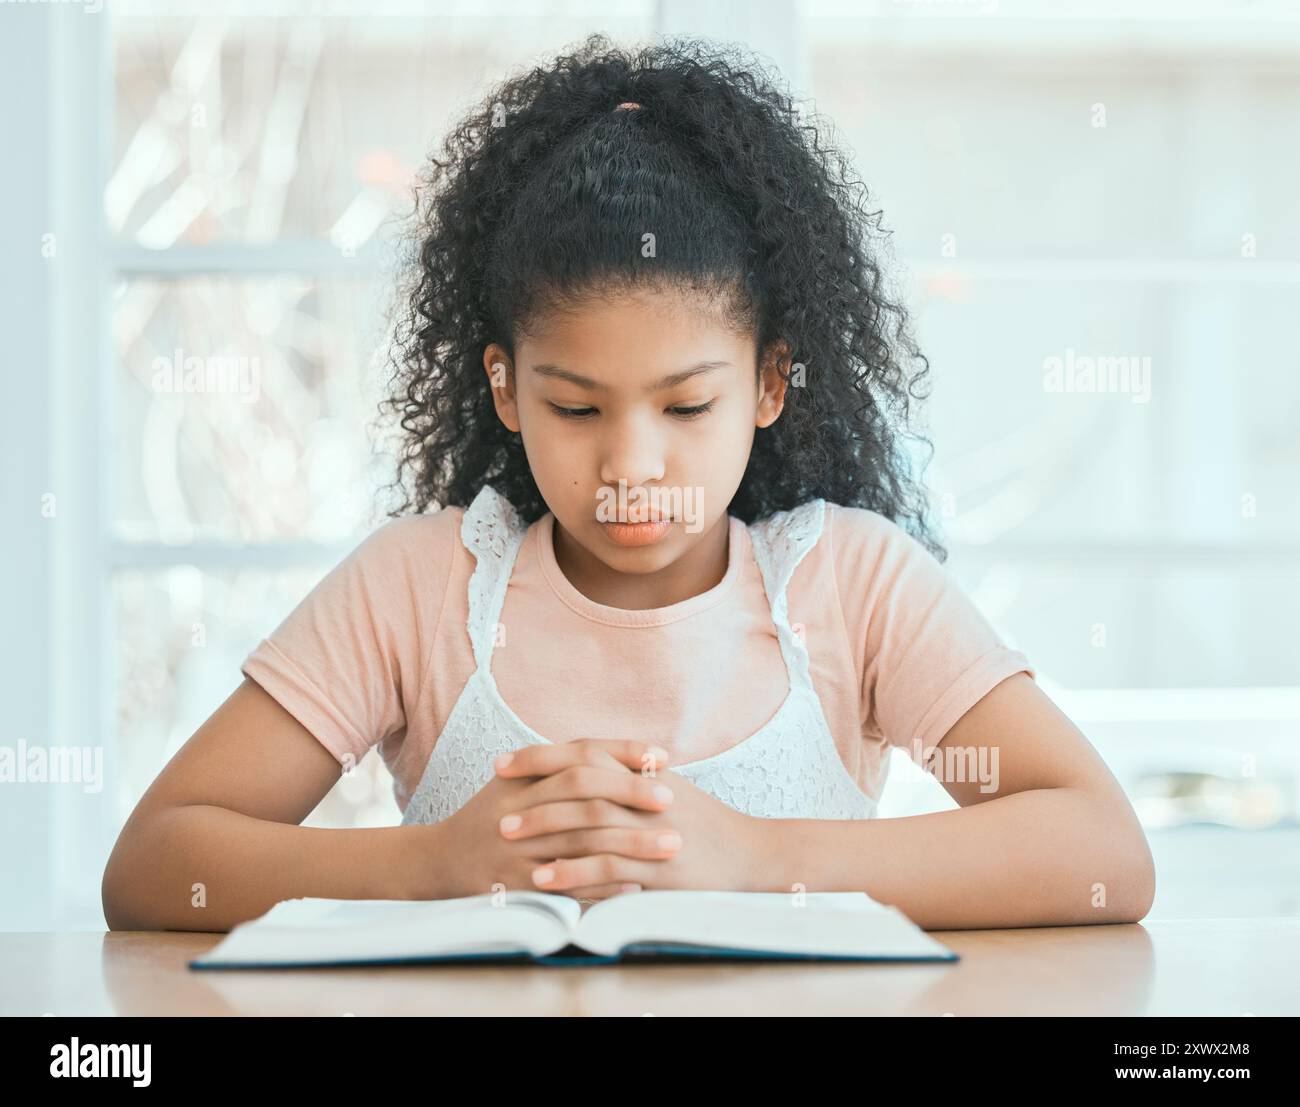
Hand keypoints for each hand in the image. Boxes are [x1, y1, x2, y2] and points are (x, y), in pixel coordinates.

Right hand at [426, 739, 679, 901]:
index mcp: (524, 776)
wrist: (441, 861)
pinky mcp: (516, 885)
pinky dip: (604, 886)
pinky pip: (568, 886)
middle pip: (584, 793)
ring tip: (670, 845)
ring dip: (630, 844)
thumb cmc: (493, 817)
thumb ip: (561, 766)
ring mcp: (516, 848)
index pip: (580, 752)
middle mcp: (519, 807)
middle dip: (632, 795)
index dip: (622, 752)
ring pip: (581, 841)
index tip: (662, 757)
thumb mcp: (518, 782)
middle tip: (672, 801)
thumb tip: (624, 754)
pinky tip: (637, 885)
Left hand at [495, 738, 771, 896]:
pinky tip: (545, 879)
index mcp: (644, 770)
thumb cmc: (705, 824)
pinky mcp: (660, 865)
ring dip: (545, 830)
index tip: (502, 764)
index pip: (584, 752)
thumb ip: (627, 773)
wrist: (752, 854)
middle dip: (534, 794)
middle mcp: (646, 793)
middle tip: (497, 810)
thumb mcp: (667, 787)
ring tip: (509, 841)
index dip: (540, 756)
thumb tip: (582, 764)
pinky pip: (608, 865)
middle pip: (580, 781)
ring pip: (589, 822)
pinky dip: (573, 871)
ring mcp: (653, 828)